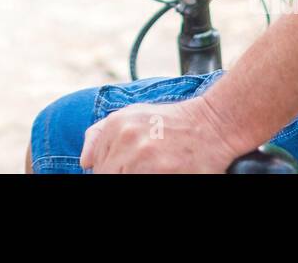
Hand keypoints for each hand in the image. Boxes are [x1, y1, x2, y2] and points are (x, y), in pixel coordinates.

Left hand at [79, 96, 241, 172]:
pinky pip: (139, 182)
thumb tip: (85, 162)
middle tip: (142, 168)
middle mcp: (126, 139)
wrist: (212, 124)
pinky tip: (161, 171)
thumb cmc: (171, 122)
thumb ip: (101, 134)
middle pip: (107, 175)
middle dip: (120, 175)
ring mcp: (143, 158)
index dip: (109, 172)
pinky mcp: (161, 172)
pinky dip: (148, 178)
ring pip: (119, 178)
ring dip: (136, 176)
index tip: (125, 168)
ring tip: (154, 168)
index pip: (97, 166)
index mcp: (116, 125)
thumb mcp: (132, 115)